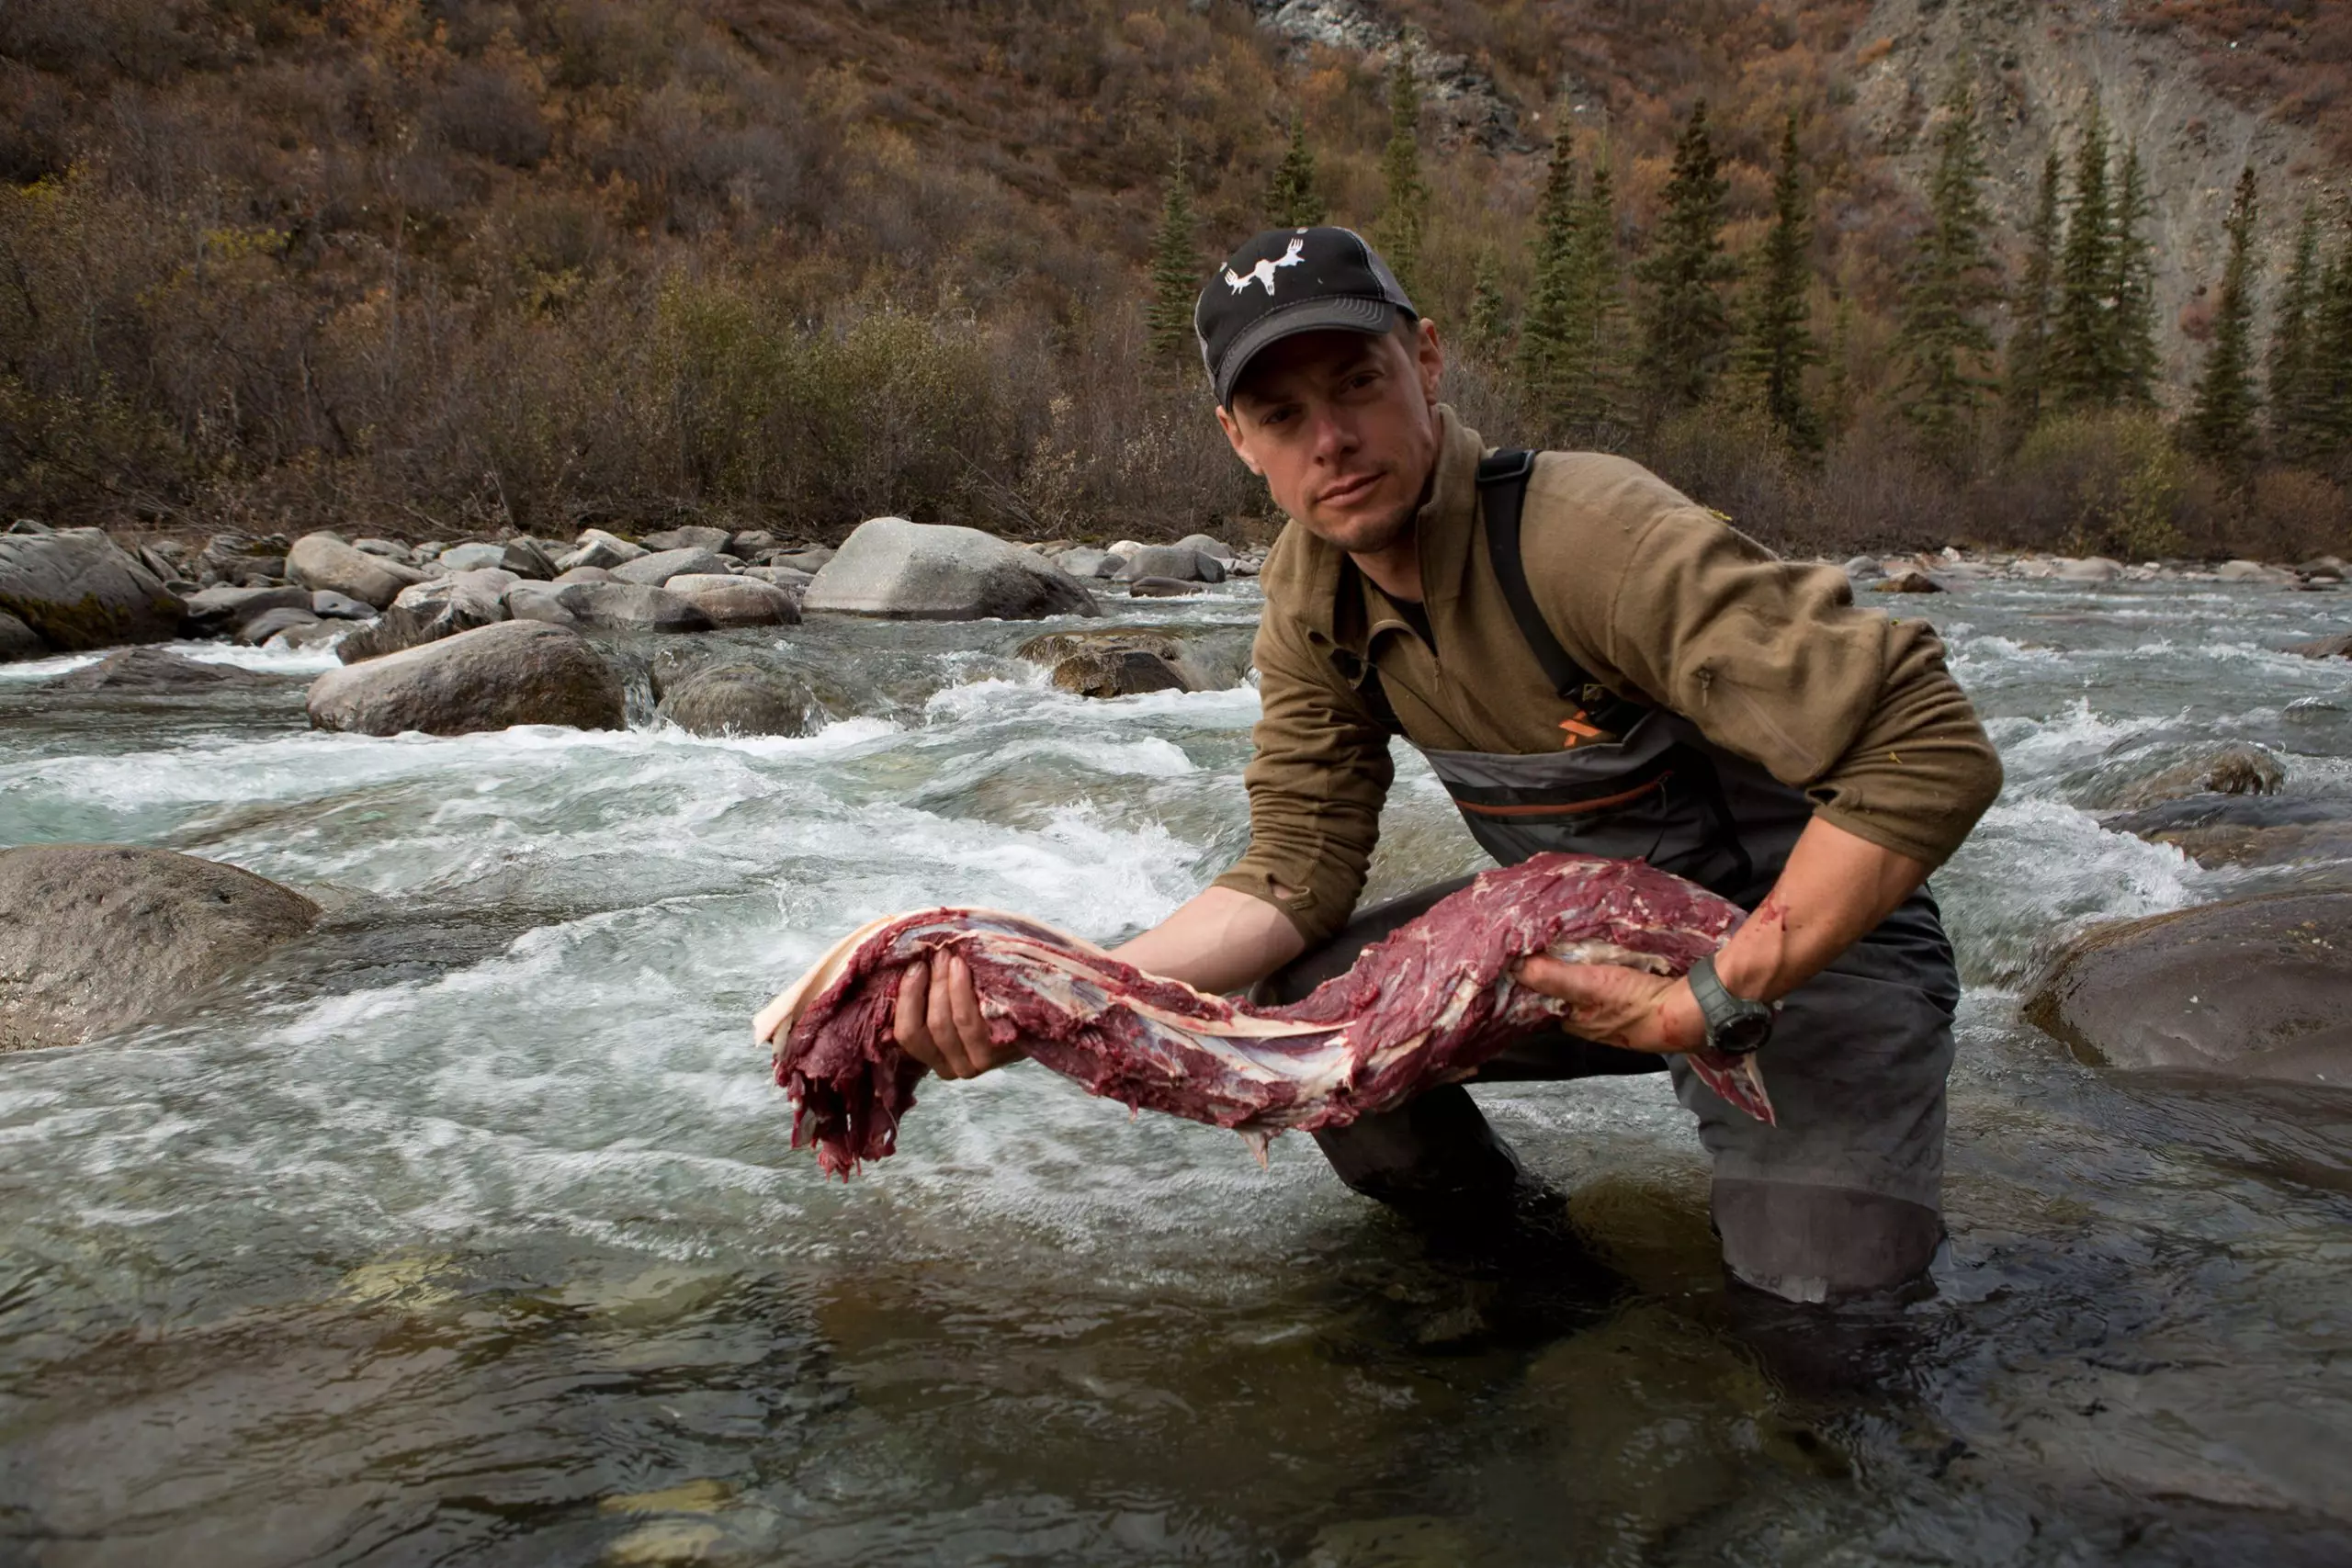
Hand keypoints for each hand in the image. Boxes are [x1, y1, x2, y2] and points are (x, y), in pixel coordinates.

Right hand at [893, 951, 1022, 1079]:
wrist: (1043, 1014)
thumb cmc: (993, 1001)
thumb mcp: (956, 1001)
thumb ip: (932, 993)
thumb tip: (911, 961)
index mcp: (935, 1058)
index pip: (907, 1035)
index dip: (906, 999)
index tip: (915, 967)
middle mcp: (952, 1068)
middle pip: (925, 1028)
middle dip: (927, 987)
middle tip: (937, 955)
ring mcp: (974, 1064)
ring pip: (943, 1024)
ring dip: (942, 985)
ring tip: (951, 959)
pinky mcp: (994, 1056)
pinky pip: (967, 1022)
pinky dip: (959, 991)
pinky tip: (963, 969)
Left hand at [1510, 959, 1706, 1054]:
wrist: (1688, 1011)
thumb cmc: (1636, 1002)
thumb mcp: (1587, 986)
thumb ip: (1552, 977)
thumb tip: (1516, 967)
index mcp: (1575, 1022)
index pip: (1545, 998)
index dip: (1537, 976)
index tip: (1529, 952)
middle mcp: (1593, 1022)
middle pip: (1568, 992)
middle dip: (1561, 969)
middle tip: (1555, 940)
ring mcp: (1617, 1015)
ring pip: (1592, 987)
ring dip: (1587, 966)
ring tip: (1580, 940)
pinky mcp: (1639, 1001)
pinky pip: (1616, 982)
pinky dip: (1610, 967)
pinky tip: (1612, 953)